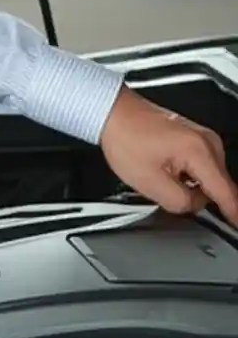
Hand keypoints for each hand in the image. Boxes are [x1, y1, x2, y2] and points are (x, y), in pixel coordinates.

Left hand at [99, 86, 237, 224]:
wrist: (113, 113)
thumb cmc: (124, 138)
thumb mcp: (147, 181)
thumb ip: (179, 200)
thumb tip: (195, 205)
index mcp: (199, 151)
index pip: (226, 191)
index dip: (233, 213)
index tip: (237, 224)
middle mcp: (207, 141)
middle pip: (218, 185)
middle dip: (198, 195)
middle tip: (165, 187)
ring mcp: (203, 137)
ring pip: (209, 176)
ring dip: (190, 184)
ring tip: (159, 172)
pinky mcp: (195, 138)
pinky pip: (201, 165)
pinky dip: (187, 173)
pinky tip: (164, 167)